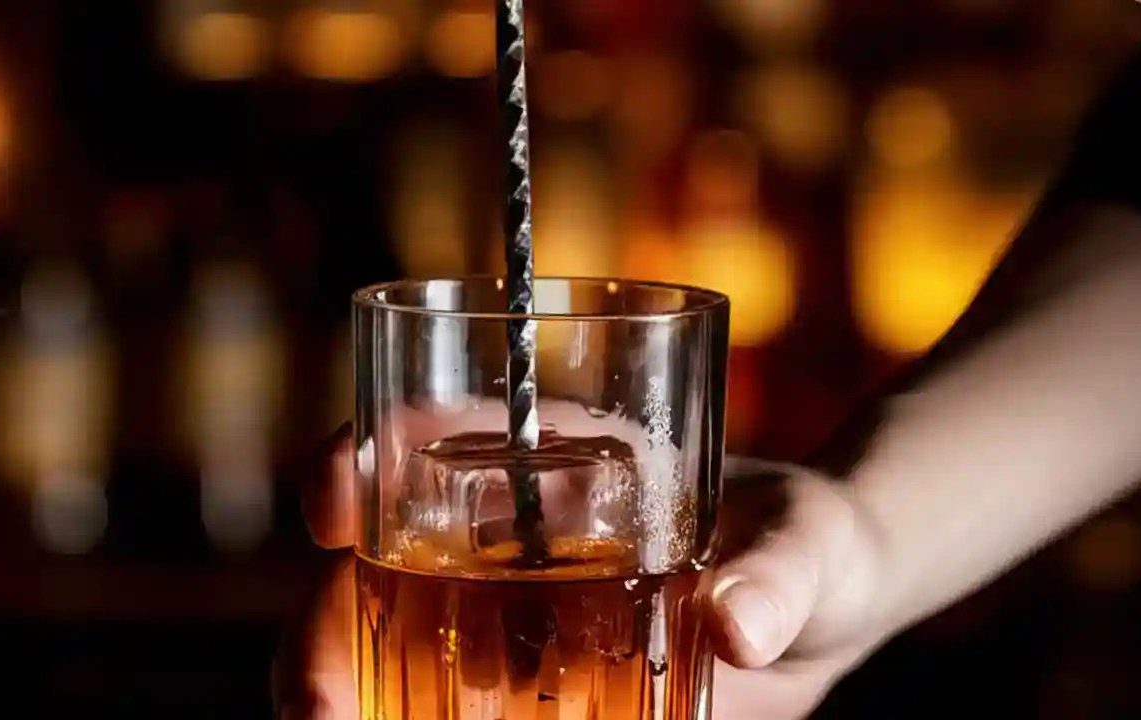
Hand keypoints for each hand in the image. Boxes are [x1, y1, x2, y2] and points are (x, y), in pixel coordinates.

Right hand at [283, 415, 890, 718]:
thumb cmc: (811, 540)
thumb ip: (782, 571)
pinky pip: (446, 711)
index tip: (328, 506)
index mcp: (558, 459)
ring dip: (347, 697)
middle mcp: (507, 536)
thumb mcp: (809, 544)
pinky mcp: (529, 693)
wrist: (823, 610)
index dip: (358, 457)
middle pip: (378, 564)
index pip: (429, 431)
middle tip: (317, 706)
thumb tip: (738, 626)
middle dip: (325, 628)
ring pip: (387, 649)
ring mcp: (510, 620)